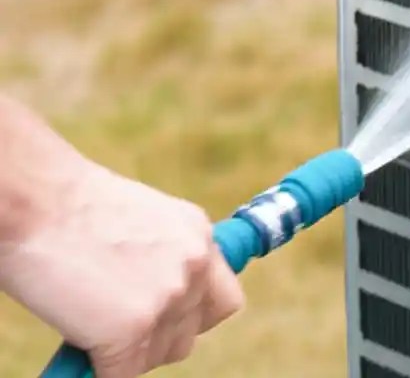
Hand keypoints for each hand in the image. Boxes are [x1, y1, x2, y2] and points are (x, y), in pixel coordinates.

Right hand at [0, 98, 243, 377]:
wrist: (35, 200)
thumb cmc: (68, 206)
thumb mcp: (140, 220)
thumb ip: (162, 255)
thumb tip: (153, 293)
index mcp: (199, 235)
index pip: (222, 298)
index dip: (191, 315)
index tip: (163, 317)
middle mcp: (195, 267)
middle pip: (192, 332)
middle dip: (157, 336)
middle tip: (117, 323)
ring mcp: (167, 300)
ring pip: (158, 355)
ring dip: (128, 352)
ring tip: (91, 321)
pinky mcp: (131, 331)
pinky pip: (121, 374)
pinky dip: (97, 367)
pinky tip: (77, 341)